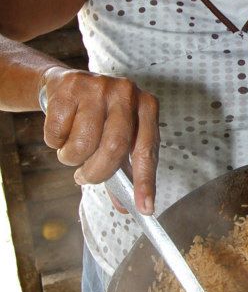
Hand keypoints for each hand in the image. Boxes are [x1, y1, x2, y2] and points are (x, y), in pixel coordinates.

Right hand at [39, 67, 158, 213]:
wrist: (65, 84)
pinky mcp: (69, 86)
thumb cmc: (97, 117)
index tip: (145, 208)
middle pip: (114, 147)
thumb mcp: (115, 137)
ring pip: (83, 144)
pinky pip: (58, 133)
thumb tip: (127, 206)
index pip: (148, 149)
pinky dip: (55, 142)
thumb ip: (122, 170)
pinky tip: (61, 129)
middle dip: (96, 172)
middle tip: (84, 178)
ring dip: (72, 157)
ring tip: (72, 147)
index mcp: (146, 105)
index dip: (145, 181)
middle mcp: (126, 92)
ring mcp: (98, 86)